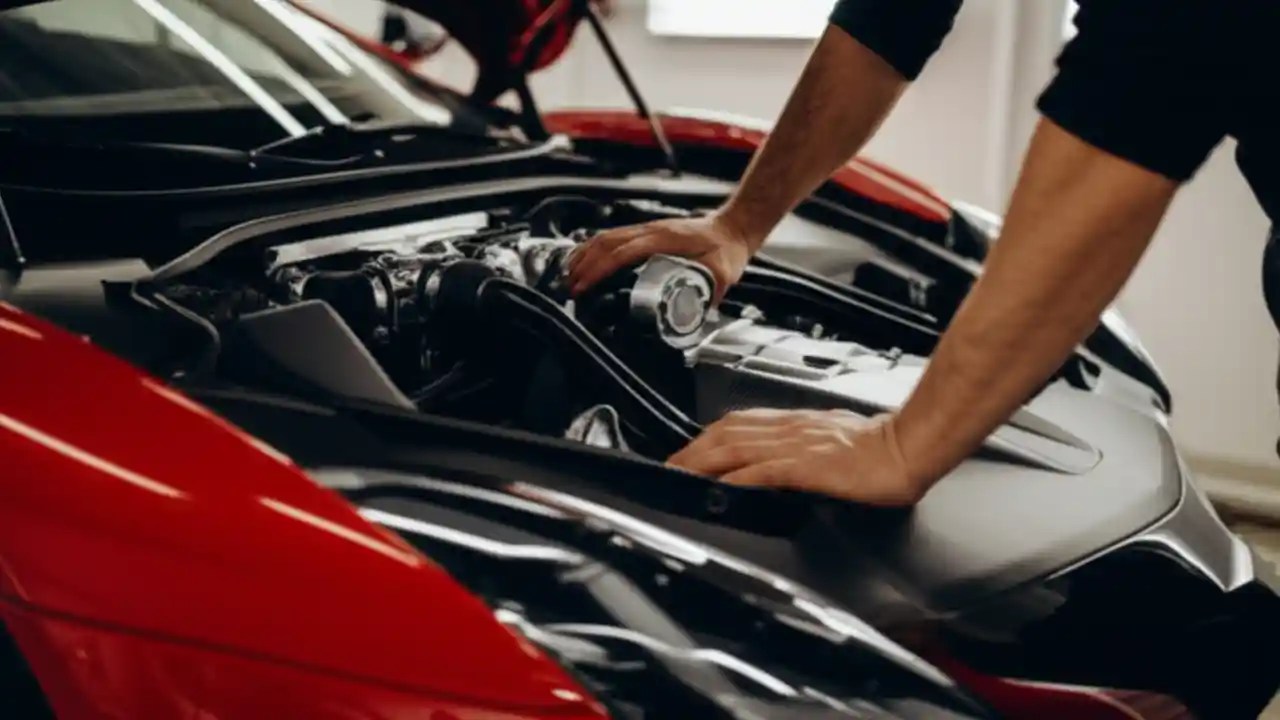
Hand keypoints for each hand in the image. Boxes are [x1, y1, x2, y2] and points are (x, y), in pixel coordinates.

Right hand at [566, 212, 755, 301]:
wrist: (733, 228)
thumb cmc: (726, 248)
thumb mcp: (723, 273)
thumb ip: (711, 293)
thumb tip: (695, 314)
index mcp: (665, 239)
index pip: (623, 251)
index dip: (600, 269)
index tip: (585, 286)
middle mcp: (652, 230)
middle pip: (606, 242)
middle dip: (584, 265)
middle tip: (571, 288)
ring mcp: (648, 229)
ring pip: (606, 237)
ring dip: (584, 254)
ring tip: (568, 275)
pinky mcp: (646, 233)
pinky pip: (614, 236)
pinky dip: (594, 247)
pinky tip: (584, 259)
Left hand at [667, 409, 928, 506]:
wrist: (910, 446)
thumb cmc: (881, 447)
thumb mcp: (832, 439)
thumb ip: (804, 446)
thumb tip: (783, 461)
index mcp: (795, 423)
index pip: (737, 423)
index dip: (706, 437)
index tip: (686, 452)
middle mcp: (791, 429)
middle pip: (727, 432)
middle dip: (693, 450)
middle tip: (669, 468)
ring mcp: (798, 446)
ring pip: (737, 447)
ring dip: (702, 462)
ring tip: (680, 475)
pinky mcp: (810, 467)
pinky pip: (765, 470)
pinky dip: (738, 477)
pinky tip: (720, 486)